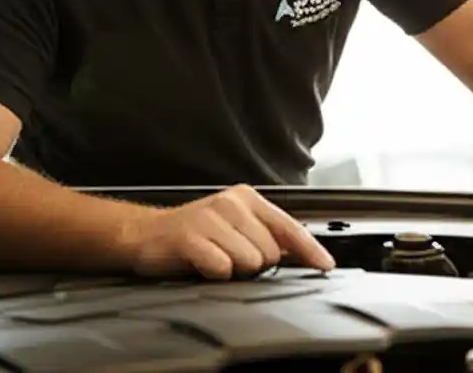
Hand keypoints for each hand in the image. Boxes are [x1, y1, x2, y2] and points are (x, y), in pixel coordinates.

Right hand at [123, 184, 334, 279]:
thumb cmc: (196, 234)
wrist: (146, 234)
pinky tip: (202, 263)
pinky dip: (214, 273)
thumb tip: (302, 253)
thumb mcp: (235, 226)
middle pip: (271, 252)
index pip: (289, 226)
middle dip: (256, 264)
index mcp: (247, 199)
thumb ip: (267, 235)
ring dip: (234, 269)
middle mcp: (231, 203)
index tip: (325, 265)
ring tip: (215, 258)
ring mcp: (210, 218)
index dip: (310, 250)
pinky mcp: (190, 237)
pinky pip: (222, 268)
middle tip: (230, 256)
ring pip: (249, 262)